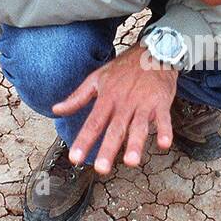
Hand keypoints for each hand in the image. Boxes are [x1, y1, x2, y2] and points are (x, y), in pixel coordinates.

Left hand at [52, 43, 178, 174]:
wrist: (153, 51)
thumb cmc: (124, 68)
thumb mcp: (97, 78)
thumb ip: (77, 97)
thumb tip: (56, 109)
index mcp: (107, 98)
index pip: (93, 122)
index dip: (84, 140)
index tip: (75, 158)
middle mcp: (124, 103)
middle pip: (115, 129)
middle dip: (108, 149)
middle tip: (101, 169)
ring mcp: (143, 103)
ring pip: (138, 126)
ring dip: (135, 144)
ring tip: (131, 162)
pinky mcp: (161, 102)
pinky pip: (163, 118)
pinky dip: (165, 130)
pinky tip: (164, 144)